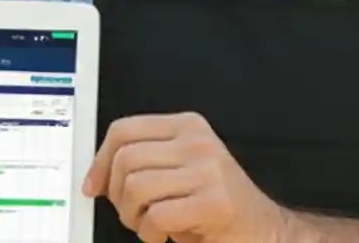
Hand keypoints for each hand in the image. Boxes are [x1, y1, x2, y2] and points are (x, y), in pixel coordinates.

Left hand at [82, 112, 285, 242]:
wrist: (263, 231)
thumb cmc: (216, 206)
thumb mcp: (179, 172)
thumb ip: (145, 163)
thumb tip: (98, 175)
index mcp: (187, 126)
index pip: (125, 130)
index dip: (100, 161)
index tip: (94, 185)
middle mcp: (198, 142)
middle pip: (126, 159)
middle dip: (118, 195)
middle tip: (132, 213)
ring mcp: (208, 170)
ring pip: (136, 187)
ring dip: (133, 217)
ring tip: (150, 225)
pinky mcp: (214, 202)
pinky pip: (155, 215)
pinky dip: (150, 234)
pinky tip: (164, 235)